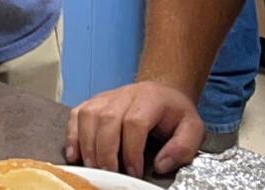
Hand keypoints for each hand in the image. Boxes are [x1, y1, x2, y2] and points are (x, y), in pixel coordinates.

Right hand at [65, 80, 203, 177]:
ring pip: (88, 116)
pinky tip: (75, 154)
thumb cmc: (175, 114)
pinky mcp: (93, 102)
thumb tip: (159, 165)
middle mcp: (125, 95)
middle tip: (110, 173)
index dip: (131, 150)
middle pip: (106, 120)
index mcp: (151, 99)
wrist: (162, 92)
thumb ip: (182, 148)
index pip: (135, 123)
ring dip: (87, 145)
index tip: (134, 172)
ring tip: (94, 167)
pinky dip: (72, 134)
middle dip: (105, 151)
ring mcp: (106, 97)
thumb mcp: (193, 129)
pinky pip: (76, 114)